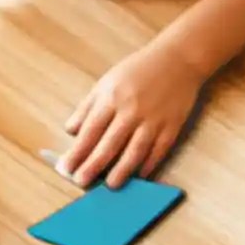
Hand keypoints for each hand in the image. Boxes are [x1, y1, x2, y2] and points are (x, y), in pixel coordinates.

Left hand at [60, 43, 204, 187]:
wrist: (178, 60)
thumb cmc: (139, 70)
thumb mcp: (107, 82)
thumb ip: (87, 106)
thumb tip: (70, 130)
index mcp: (112, 97)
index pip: (90, 130)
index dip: (77, 151)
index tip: (65, 168)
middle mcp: (131, 110)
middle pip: (110, 144)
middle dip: (93, 165)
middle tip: (81, 182)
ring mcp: (153, 119)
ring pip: (135, 150)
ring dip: (121, 170)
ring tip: (110, 185)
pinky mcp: (172, 126)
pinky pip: (158, 150)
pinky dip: (149, 164)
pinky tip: (140, 175)